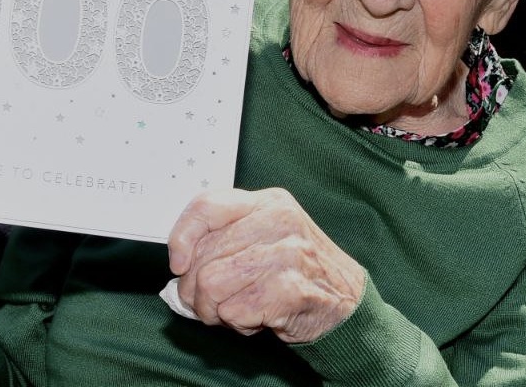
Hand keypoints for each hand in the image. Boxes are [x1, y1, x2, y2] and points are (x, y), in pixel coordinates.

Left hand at [167, 187, 365, 342]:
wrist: (347, 303)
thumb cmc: (299, 269)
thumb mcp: (266, 234)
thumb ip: (226, 235)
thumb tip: (179, 260)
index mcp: (268, 202)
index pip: (207, 205)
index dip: (182, 236)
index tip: (178, 263)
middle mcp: (278, 221)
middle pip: (203, 254)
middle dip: (194, 288)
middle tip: (206, 301)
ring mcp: (286, 254)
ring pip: (211, 284)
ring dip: (211, 309)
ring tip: (231, 311)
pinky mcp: (289, 290)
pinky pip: (233, 311)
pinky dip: (236, 324)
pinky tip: (255, 318)